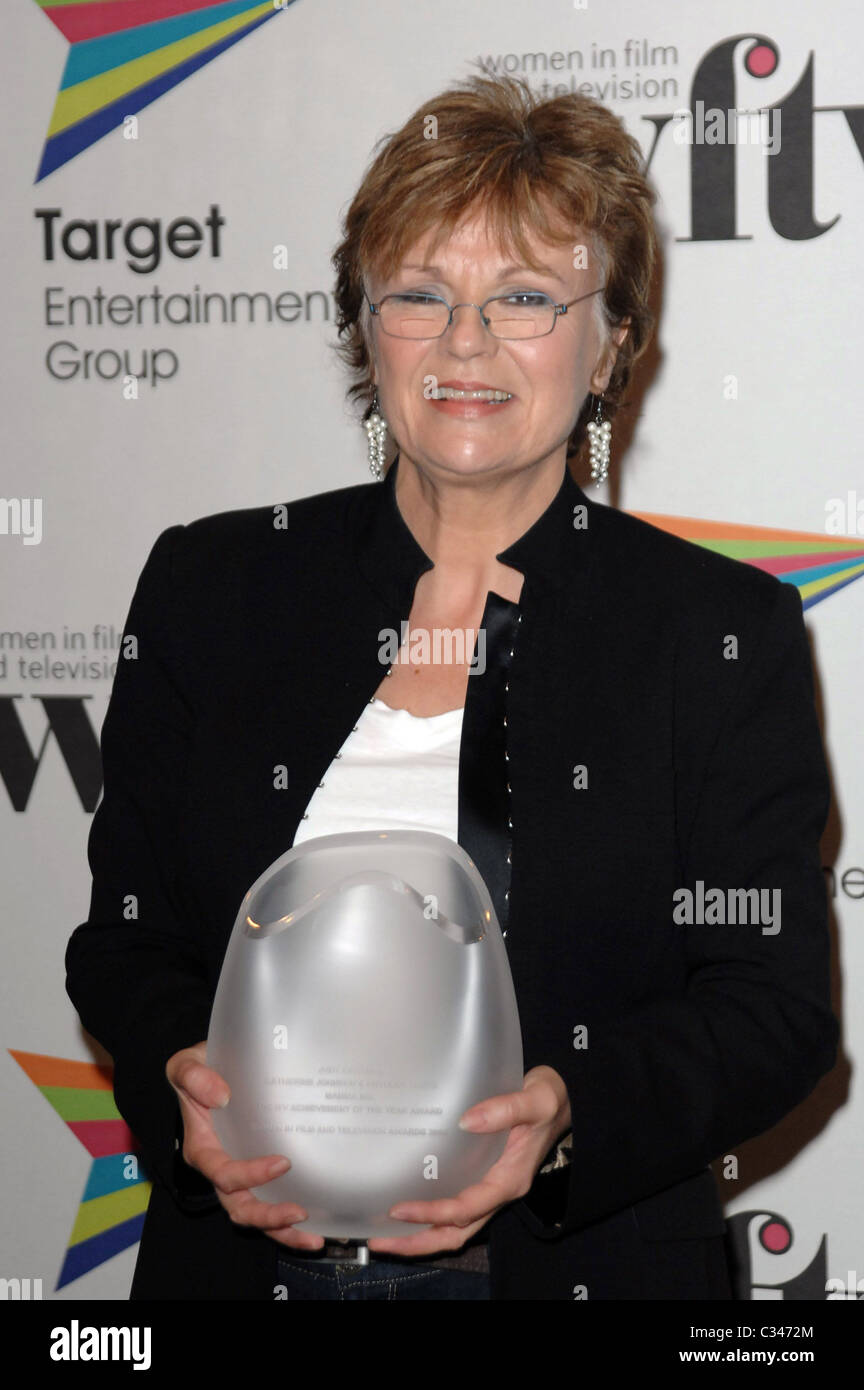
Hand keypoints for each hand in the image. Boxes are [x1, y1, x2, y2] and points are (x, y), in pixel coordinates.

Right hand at [165, 1042, 324, 1250]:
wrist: (212, 1068)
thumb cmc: (198, 1069)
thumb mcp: (185, 1066)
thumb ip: (194, 1076)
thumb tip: (221, 1095)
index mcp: (202, 1148)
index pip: (223, 1173)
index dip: (249, 1175)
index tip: (282, 1163)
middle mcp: (220, 1168)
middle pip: (239, 1206)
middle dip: (268, 1216)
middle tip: (300, 1212)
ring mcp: (240, 1174)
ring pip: (256, 1213)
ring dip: (282, 1229)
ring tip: (314, 1236)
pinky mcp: (257, 1172)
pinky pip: (270, 1201)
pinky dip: (289, 1220)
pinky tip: (319, 1223)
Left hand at [366, 1065, 571, 1257]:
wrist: (564, 1099)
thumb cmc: (550, 1098)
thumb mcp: (536, 1100)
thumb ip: (506, 1109)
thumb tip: (468, 1120)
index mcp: (510, 1179)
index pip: (467, 1208)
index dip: (433, 1214)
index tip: (401, 1209)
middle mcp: (498, 1191)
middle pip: (456, 1232)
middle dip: (418, 1242)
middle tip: (380, 1241)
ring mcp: (491, 1188)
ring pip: (455, 1227)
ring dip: (421, 1236)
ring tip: (383, 1235)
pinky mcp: (484, 1178)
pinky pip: (456, 1210)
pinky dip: (431, 1218)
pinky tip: (407, 1208)